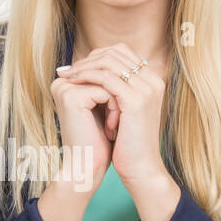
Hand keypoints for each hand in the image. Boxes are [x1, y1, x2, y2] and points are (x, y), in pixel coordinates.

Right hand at [49, 62, 113, 193]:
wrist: (89, 167)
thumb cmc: (100, 140)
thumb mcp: (104, 105)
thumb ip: (108, 81)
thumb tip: (124, 56)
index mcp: (68, 81)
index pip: (104, 68)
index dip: (119, 88)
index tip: (119, 114)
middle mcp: (63, 81)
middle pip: (106, 71)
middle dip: (119, 95)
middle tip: (120, 120)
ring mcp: (65, 87)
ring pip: (108, 81)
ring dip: (118, 104)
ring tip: (115, 126)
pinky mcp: (71, 96)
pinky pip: (107, 91)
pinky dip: (115, 110)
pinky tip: (110, 130)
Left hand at [57, 43, 168, 188]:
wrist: (140, 168)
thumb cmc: (128, 144)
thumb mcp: (121, 110)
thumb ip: (113, 90)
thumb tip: (88, 71)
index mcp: (151, 81)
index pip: (122, 52)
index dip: (97, 56)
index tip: (77, 67)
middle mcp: (153, 81)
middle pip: (116, 52)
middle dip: (88, 59)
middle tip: (68, 70)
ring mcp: (147, 89)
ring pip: (110, 62)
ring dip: (84, 67)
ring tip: (67, 77)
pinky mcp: (136, 100)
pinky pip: (106, 78)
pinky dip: (87, 77)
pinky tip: (72, 84)